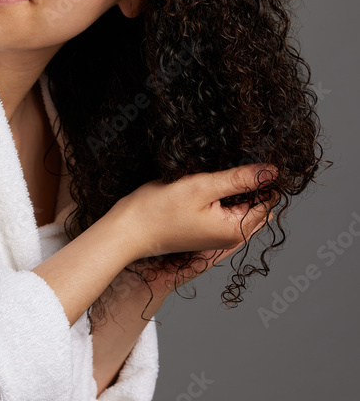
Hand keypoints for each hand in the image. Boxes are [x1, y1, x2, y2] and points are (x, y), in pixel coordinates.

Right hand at [114, 163, 278, 261]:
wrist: (128, 231)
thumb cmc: (158, 211)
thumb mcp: (202, 187)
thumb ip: (239, 179)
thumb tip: (272, 171)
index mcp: (236, 230)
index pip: (269, 200)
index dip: (262, 178)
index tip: (242, 163)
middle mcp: (232, 237)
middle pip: (258, 205)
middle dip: (250, 185)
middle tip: (226, 168)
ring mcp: (219, 236)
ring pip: (242, 206)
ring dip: (235, 190)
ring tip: (212, 178)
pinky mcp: (207, 231)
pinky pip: (227, 211)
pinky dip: (224, 198)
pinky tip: (205, 187)